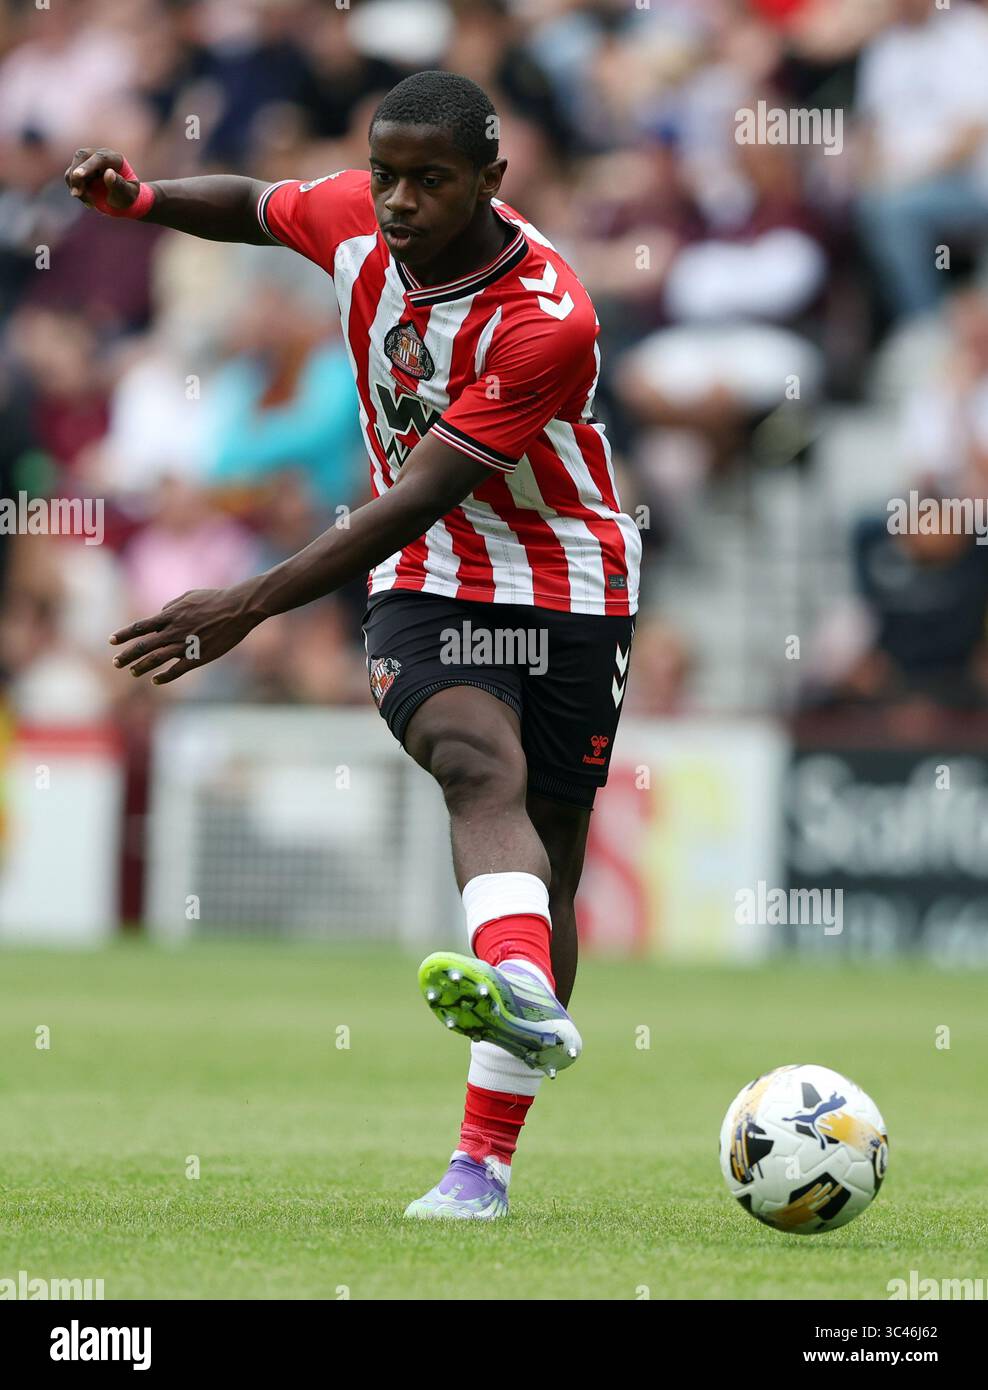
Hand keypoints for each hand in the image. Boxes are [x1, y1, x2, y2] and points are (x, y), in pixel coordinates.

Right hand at [65, 147, 138, 210]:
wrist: (122, 201)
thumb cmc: (127, 197)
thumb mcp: (128, 194)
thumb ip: (120, 184)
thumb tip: (108, 173)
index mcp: (115, 159)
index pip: (100, 158)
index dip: (88, 166)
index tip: (78, 175)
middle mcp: (100, 155)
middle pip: (81, 156)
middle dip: (76, 175)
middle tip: (76, 194)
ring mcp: (89, 161)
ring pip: (73, 168)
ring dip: (75, 186)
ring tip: (90, 203)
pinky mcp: (80, 170)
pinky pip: (70, 177)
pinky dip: (75, 189)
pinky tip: (88, 202)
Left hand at [109, 585, 263, 684]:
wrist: (238, 609)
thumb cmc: (215, 599)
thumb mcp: (189, 596)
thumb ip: (171, 605)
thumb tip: (158, 615)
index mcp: (171, 615)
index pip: (141, 627)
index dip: (124, 635)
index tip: (111, 641)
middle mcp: (174, 631)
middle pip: (144, 645)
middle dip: (127, 655)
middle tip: (115, 662)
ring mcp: (186, 645)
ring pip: (157, 659)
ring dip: (142, 666)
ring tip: (132, 672)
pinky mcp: (199, 656)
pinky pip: (177, 669)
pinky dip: (165, 676)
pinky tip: (155, 680)